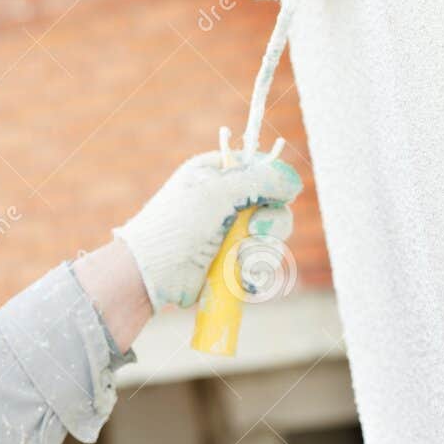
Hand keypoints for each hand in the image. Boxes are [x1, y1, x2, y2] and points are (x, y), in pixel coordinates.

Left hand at [113, 149, 302, 310]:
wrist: (150, 272)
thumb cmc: (175, 225)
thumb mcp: (216, 193)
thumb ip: (257, 181)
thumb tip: (293, 181)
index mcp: (217, 173)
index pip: (261, 169)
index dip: (275, 183)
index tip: (276, 196)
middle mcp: (226, 201)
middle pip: (275, 206)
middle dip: (271, 223)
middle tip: (255, 232)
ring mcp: (230, 233)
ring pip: (272, 238)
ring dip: (262, 251)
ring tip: (240, 259)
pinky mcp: (232, 262)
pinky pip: (261, 264)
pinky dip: (255, 270)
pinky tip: (240, 274)